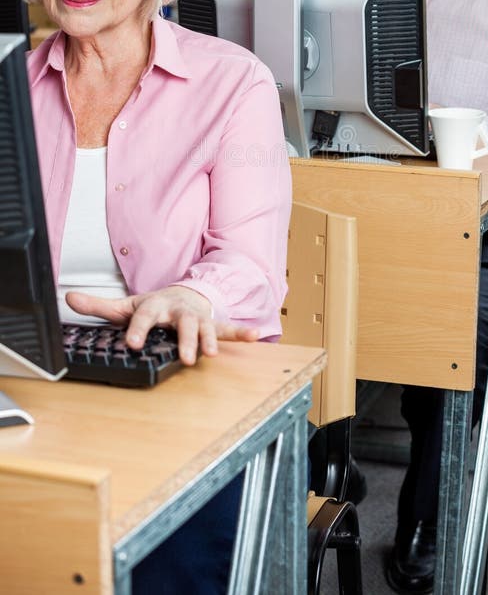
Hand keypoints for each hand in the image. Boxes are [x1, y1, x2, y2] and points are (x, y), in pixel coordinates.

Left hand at [65, 286, 259, 364]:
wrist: (184, 293)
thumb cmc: (155, 305)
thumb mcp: (125, 305)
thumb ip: (98, 305)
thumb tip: (69, 298)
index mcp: (155, 306)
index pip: (145, 317)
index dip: (139, 329)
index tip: (133, 344)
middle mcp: (178, 311)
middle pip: (182, 324)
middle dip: (183, 339)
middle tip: (183, 357)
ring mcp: (197, 317)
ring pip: (205, 328)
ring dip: (209, 340)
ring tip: (213, 354)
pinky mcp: (212, 323)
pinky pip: (227, 328)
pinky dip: (241, 332)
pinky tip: (255, 336)